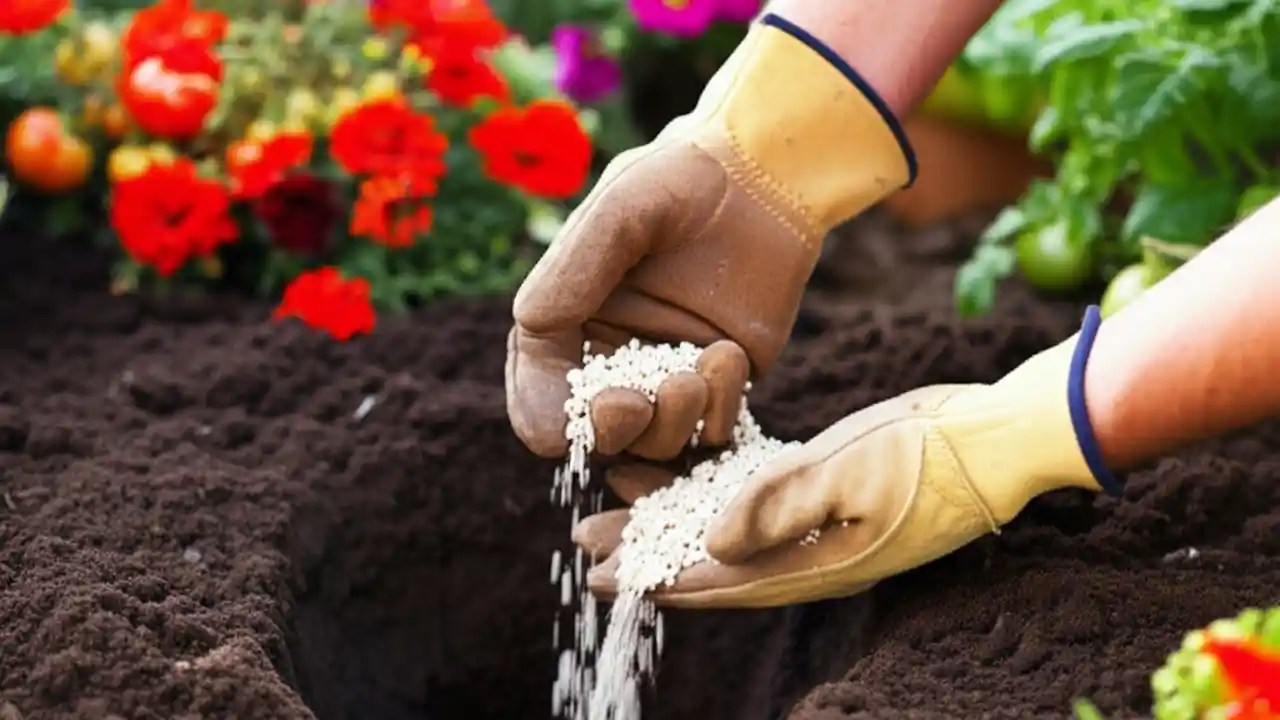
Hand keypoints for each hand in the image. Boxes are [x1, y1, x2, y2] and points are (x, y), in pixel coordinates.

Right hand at [506, 15, 913, 458]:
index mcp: (568, 326)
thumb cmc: (680, 180)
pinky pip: (715, 429)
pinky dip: (719, 410)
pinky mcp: (723, 384)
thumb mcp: (621, 208)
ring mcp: (669, 377)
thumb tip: (529, 324)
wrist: (765, 175)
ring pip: (660, 443)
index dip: (546, 422)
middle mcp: (613, 362)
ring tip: (695, 370)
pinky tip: (728, 356)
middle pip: (600, 435)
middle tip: (634, 402)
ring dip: (672, 422)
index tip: (563, 431)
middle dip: (613, 431)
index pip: (540, 396)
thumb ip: (576, 265)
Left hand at [574, 318, 1118, 608]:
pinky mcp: (823, 487)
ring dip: (669, 518)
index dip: (651, 578)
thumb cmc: (931, 456)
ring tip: (615, 504)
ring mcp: (816, 523)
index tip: (596, 574)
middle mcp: (807, 553)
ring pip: (724, 528)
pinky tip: (680, 469)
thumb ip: (780, 507)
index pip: (715, 582)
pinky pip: (753, 497)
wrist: (993, 436)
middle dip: (645, 551)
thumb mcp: (852, 474)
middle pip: (707, 560)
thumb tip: (712, 543)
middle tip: (583, 542)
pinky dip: (710, 488)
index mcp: (811, 565)